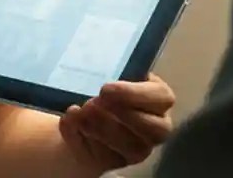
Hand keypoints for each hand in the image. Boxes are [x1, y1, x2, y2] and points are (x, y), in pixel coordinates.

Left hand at [58, 73, 175, 170]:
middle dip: (124, 115)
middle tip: (94, 102)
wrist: (85, 114)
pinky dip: (81, 137)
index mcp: (159, 98)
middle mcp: (156, 127)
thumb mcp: (111, 73)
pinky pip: (103, 156)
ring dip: (102, 128)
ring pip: (132, 147)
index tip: (105, 89)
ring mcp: (139, 149)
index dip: (135, 95)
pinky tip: (70, 121)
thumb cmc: (107, 89)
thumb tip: (109, 70)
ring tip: (82, 111)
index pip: (162, 98)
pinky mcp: (116, 163)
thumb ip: (114, 71)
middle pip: (155, 129)